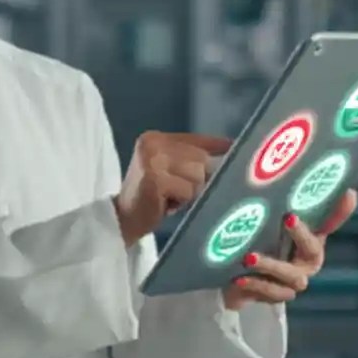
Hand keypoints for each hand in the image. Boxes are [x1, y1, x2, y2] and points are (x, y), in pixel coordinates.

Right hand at [112, 131, 231, 246]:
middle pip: (201, 159)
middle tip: (179, 192)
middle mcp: (152, 144)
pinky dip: (182, 201)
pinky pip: (188, 190)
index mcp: (155, 138)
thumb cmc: (152, 198)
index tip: (233, 145)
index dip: (216, 145)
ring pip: (197, 174)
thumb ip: (192, 158)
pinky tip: (166, 205)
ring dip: (190, 192)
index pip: (195, 139)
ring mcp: (152, 160)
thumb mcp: (170, 171)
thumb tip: (230, 148)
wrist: (123, 220)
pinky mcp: (155, 180)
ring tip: (171, 198)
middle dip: (198, 179)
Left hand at [222, 189, 357, 310]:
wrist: (231, 279)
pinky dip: (255, 285)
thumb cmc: (250, 242)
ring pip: (291, 276)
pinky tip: (239, 278)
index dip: (341, 210)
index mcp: (307, 238)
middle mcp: (306, 260)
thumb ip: (261, 198)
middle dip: (302, 234)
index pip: (330, 221)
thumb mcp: (255, 220)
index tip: (349, 193)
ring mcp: (293, 281)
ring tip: (249, 257)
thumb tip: (249, 163)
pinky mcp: (274, 296)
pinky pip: (270, 293)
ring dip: (270, 264)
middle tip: (288, 218)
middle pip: (313, 249)